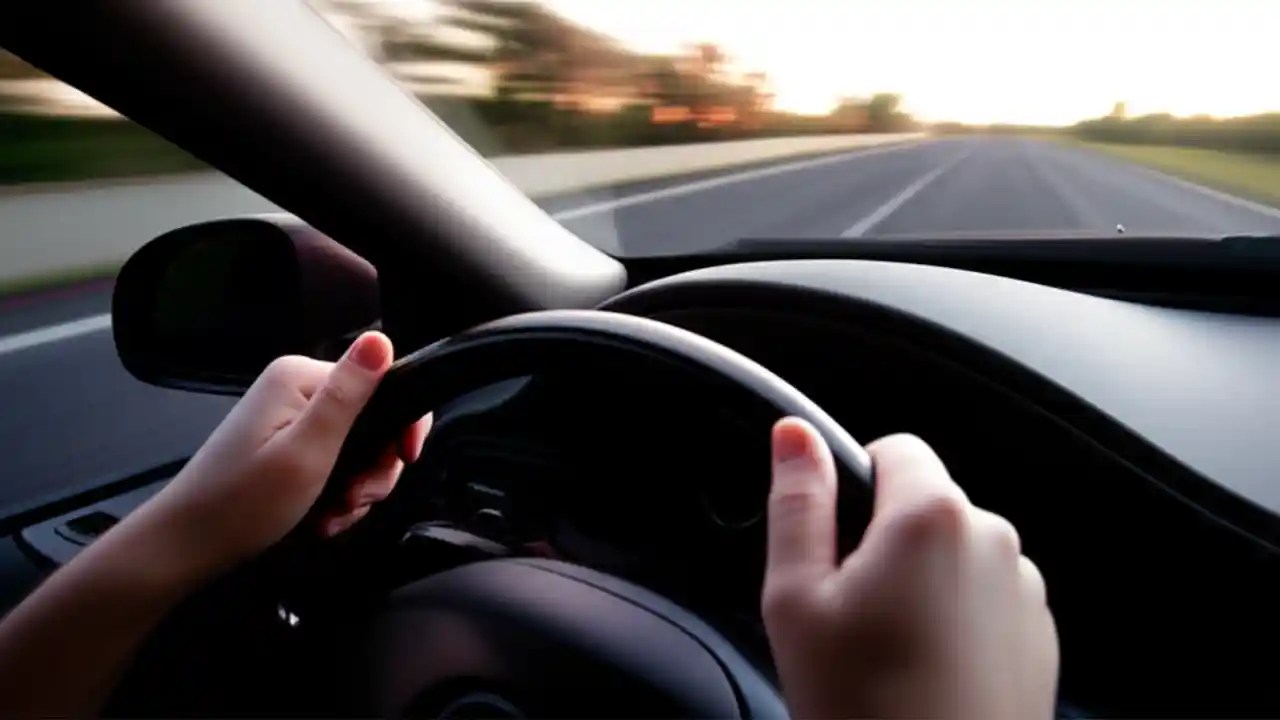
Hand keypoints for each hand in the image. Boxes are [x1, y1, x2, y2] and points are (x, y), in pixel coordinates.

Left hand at [134, 331, 428, 580]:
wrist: (188, 546)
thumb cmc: (242, 503)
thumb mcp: (307, 451)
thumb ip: (348, 396)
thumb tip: (380, 339)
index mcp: (301, 377)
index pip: (383, 384)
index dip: (403, 425)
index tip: (403, 462)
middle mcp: (297, 389)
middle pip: (375, 422)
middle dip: (374, 470)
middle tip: (353, 501)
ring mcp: (291, 419)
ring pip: (360, 451)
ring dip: (356, 489)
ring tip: (333, 515)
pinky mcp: (288, 446)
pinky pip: (337, 466)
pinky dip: (337, 495)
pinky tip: (322, 517)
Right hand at [761, 419, 1058, 719]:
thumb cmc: (863, 708)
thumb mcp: (796, 599)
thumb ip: (797, 503)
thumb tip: (795, 435)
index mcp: (931, 517)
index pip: (892, 447)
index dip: (852, 489)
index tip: (834, 545)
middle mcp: (993, 539)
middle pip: (923, 503)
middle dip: (884, 540)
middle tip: (850, 612)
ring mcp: (1024, 589)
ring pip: (952, 553)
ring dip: (920, 581)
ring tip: (889, 652)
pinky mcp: (1039, 634)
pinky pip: (984, 597)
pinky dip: (954, 619)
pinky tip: (924, 670)